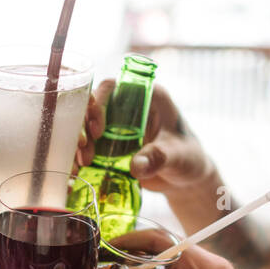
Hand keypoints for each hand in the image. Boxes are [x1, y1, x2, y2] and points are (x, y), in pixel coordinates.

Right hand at [87, 80, 213, 194]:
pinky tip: (80, 170)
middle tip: (85, 153)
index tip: (98, 131)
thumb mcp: (179, 157)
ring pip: (87, 126)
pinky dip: (82, 156)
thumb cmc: (190, 159)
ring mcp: (118, 126)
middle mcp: (128, 106)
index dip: (99, 104)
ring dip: (80, 143)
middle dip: (84, 128)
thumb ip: (160, 158)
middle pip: (93, 106)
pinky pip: (90, 145)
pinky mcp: (111, 144)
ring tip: (82, 164)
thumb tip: (136, 167)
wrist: (187, 180)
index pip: (113, 88)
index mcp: (147, 96)